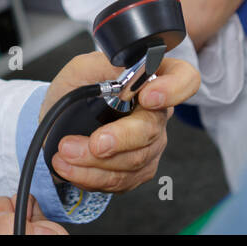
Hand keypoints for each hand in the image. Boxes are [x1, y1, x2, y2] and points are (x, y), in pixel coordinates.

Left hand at [39, 51, 197, 192]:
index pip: (184, 78)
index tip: (147, 97)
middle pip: (152, 129)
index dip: (174, 88)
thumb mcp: (81, 68)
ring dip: (94, 162)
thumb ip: (101, 65)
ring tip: (65, 154)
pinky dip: (92, 177)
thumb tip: (119, 70)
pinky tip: (72, 168)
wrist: (62, 121)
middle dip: (119, 139)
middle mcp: (158, 112)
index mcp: (152, 79)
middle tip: (94, 143)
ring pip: (134, 160)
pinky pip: (122, 180)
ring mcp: (151, 143)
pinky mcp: (139, 170)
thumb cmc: (77, 90)